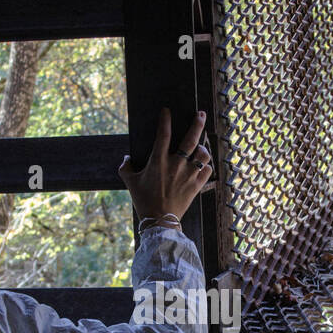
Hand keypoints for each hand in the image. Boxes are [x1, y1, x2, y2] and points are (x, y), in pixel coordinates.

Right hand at [117, 107, 211, 222]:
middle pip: (191, 139)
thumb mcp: (130, 183)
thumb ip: (125, 168)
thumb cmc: (143, 201)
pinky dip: (206, 165)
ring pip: (202, 154)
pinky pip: (207, 170)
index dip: (165, 120)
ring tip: (200, 146)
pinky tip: (203, 164)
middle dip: (197, 124)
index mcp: (158, 161)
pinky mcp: (196, 185)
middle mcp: (175, 165)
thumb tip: (126, 158)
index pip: (163, 134)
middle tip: (201, 114)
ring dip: (202, 148)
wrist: (160, 221)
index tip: (167, 111)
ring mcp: (188, 175)